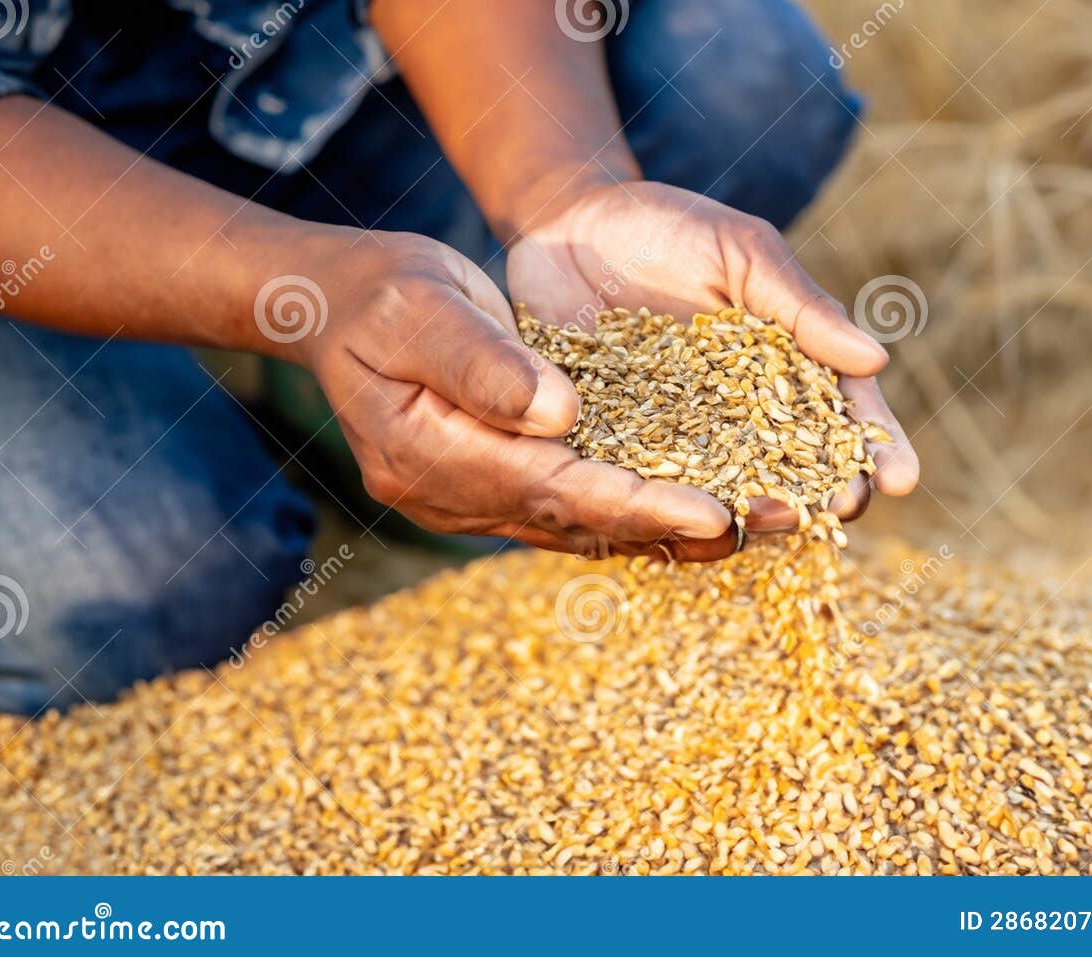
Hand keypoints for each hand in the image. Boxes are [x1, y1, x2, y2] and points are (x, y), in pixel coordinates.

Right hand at [285, 230, 739, 560]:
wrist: (340, 306)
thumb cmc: (383, 292)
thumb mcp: (424, 305)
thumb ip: (486, 361)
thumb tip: (561, 415)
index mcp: (425, 453)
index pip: (550, 488)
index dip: (633, 502)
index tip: (711, 510)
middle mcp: (444, 497)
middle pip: (570, 521)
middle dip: (661, 527)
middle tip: (751, 529)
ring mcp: (462, 503)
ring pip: (573, 527)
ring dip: (654, 530)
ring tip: (741, 530)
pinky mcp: (486, 491)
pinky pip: (566, 511)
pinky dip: (626, 511)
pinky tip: (687, 508)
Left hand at [507, 180, 919, 529]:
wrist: (568, 222)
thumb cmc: (670, 227)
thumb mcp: (742, 254)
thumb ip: (800, 307)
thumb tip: (876, 360)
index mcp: (786, 370)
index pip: (842, 416)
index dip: (875, 448)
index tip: (900, 477)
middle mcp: (739, 417)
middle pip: (793, 467)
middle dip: (821, 493)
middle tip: (840, 508)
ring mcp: (679, 437)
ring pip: (723, 488)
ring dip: (749, 511)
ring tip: (765, 520)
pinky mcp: (614, 446)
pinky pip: (641, 482)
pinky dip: (662, 504)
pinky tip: (676, 522)